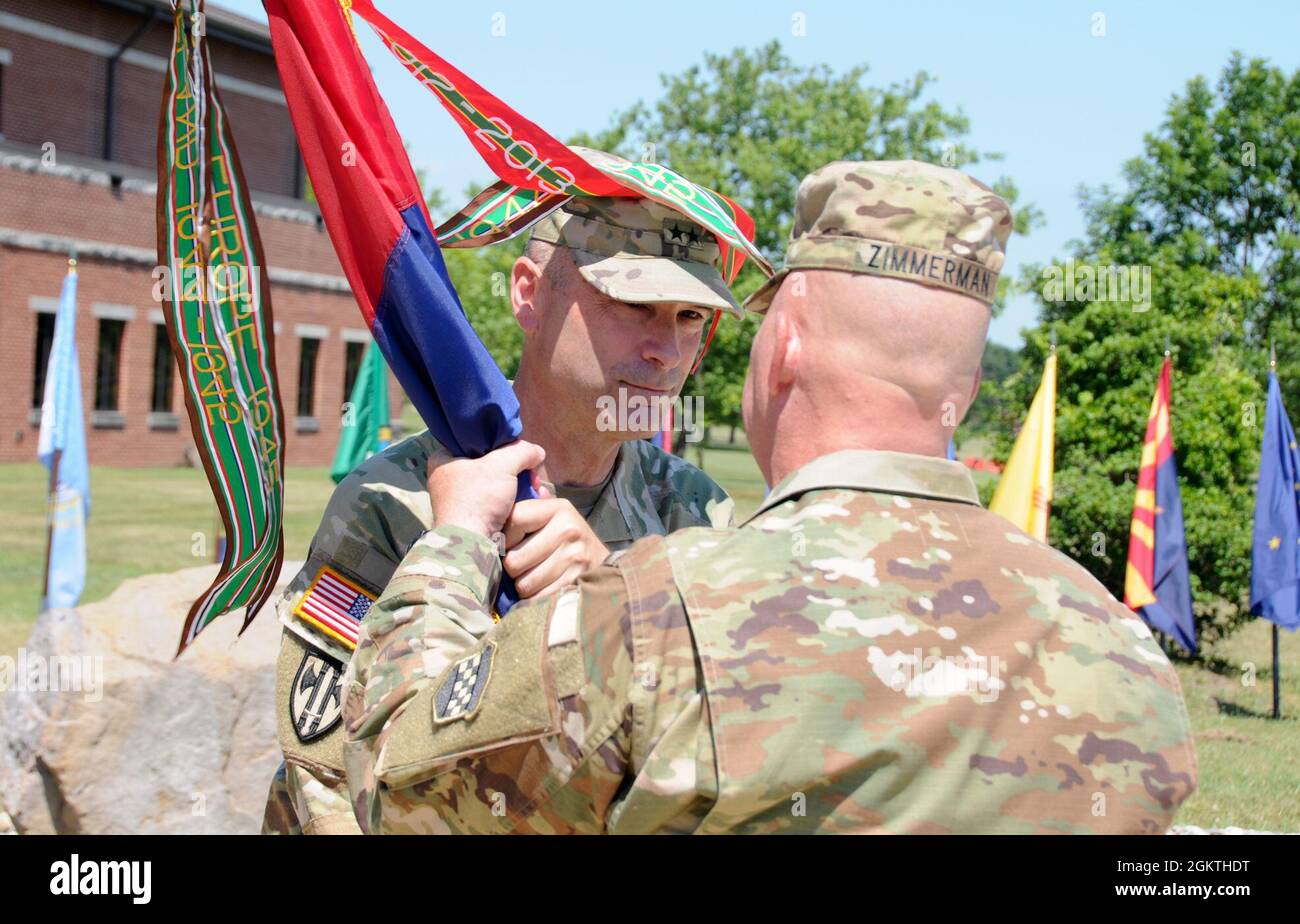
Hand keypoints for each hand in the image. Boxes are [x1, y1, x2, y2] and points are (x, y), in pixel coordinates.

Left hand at [427, 440, 544, 538]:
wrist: (470, 546)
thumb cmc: (478, 500)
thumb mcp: (503, 465)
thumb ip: (523, 451)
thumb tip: (538, 453)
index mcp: (443, 459)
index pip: (479, 441)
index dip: (504, 447)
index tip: (521, 457)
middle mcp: (447, 478)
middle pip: (491, 465)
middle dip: (517, 472)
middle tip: (533, 479)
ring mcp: (458, 500)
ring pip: (496, 486)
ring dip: (518, 489)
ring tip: (535, 494)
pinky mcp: (470, 518)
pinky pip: (495, 504)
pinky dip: (513, 504)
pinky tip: (527, 506)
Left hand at [501, 496, 609, 598]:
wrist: (603, 564)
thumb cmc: (568, 540)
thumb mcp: (554, 517)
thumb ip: (529, 512)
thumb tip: (504, 508)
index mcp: (558, 508)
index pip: (514, 520)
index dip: (506, 538)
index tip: (512, 544)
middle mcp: (568, 529)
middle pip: (514, 560)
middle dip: (513, 569)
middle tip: (523, 567)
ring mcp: (574, 557)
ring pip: (524, 584)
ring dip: (523, 587)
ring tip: (534, 578)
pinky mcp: (576, 582)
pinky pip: (537, 599)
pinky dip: (535, 600)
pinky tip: (543, 590)